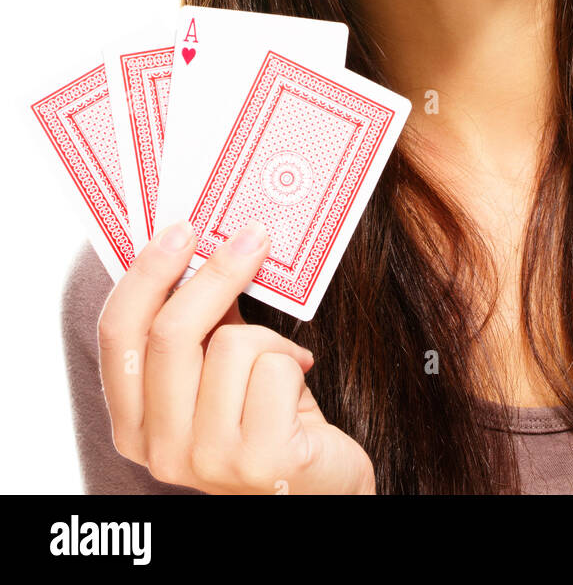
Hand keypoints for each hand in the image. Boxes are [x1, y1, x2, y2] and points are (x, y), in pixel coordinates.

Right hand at [97, 219, 375, 494]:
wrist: (315, 483)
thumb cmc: (264, 416)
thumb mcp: (217, 368)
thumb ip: (199, 319)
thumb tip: (202, 240)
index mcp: (133, 422)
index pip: (118, 335)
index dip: (146, 274)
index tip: (182, 228)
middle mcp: (159, 450)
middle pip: (171, 332)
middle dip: (216, 272)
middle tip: (253, 236)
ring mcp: (207, 461)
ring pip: (231, 346)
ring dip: (269, 338)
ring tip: (282, 361)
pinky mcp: (259, 461)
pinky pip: (274, 369)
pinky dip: (293, 361)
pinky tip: (298, 385)